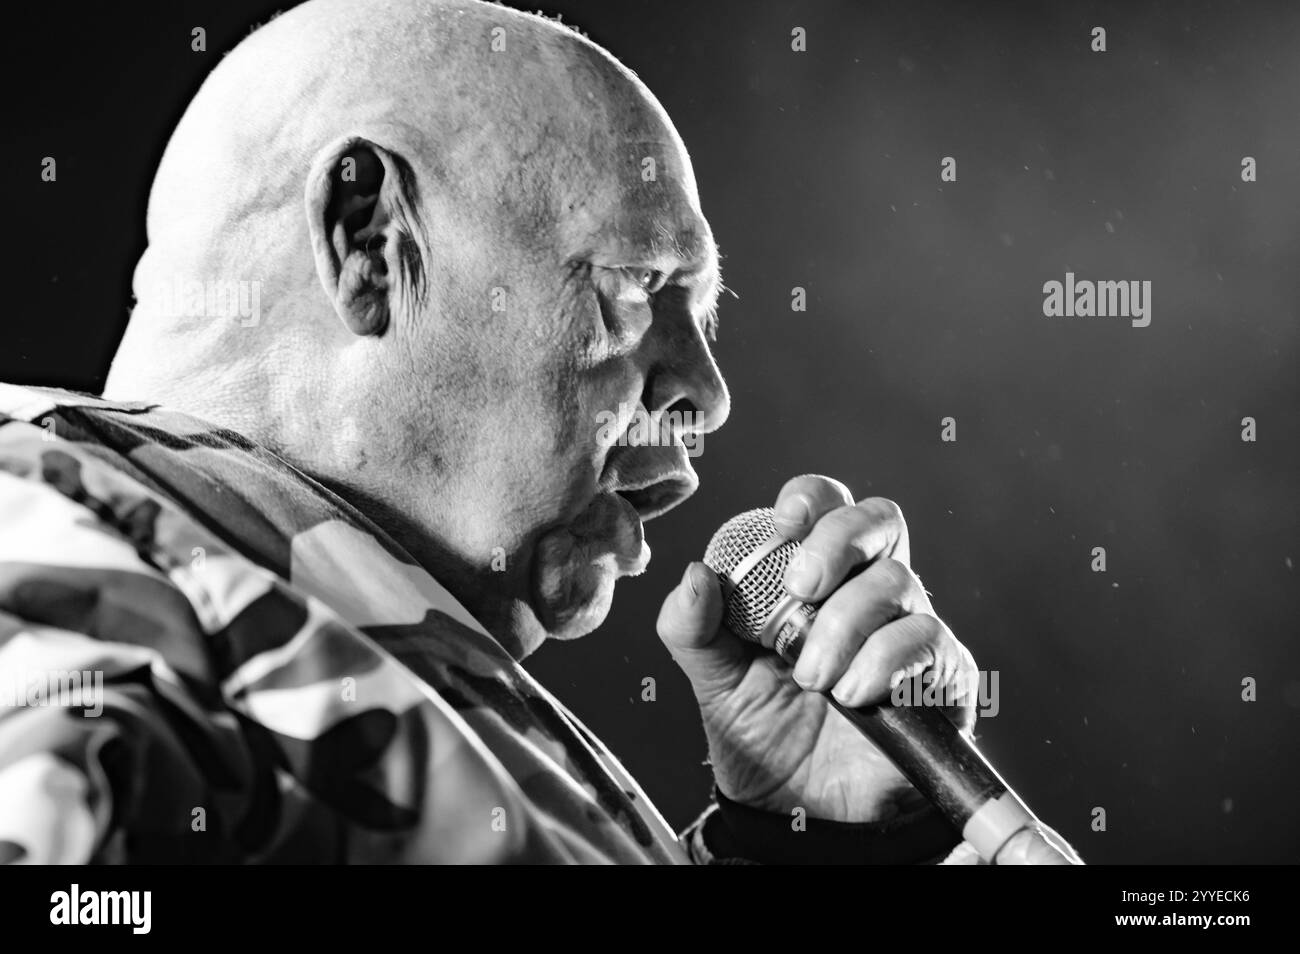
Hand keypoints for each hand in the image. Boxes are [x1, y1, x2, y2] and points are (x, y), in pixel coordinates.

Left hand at [657, 474, 977, 822]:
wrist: (803, 813)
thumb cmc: (765, 733)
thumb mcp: (712, 680)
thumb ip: (692, 628)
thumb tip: (696, 573)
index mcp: (815, 577)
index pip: (828, 507)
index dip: (812, 499)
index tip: (782, 523)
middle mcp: (868, 592)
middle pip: (881, 519)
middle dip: (838, 540)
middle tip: (800, 588)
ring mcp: (910, 628)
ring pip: (899, 583)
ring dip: (844, 626)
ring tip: (812, 679)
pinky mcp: (943, 675)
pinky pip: (927, 641)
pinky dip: (882, 663)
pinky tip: (852, 696)